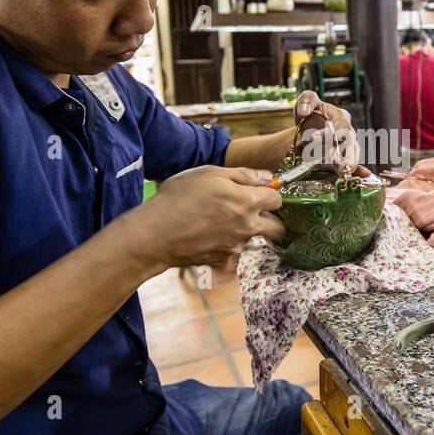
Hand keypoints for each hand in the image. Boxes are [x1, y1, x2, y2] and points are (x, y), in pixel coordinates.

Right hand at [126, 165, 284, 268]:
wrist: (156, 234)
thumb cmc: (180, 198)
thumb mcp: (210, 174)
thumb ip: (244, 175)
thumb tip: (268, 177)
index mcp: (248, 202)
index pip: (277, 200)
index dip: (269, 193)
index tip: (258, 191)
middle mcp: (248, 227)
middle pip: (276, 227)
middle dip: (268, 218)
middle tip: (248, 210)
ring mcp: (236, 246)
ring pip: (252, 238)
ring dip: (243, 230)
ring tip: (217, 220)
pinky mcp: (222, 260)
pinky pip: (232, 249)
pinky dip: (225, 242)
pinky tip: (206, 234)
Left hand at [293, 91, 367, 175]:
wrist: (308, 128)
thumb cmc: (310, 112)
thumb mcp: (306, 101)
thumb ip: (306, 101)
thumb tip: (304, 111)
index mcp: (341, 117)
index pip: (339, 125)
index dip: (328, 132)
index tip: (313, 137)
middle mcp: (348, 132)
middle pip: (349, 142)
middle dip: (341, 151)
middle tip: (331, 158)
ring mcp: (348, 146)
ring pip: (352, 154)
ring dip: (347, 163)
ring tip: (342, 171)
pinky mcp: (344, 158)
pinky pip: (353, 164)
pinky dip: (358, 171)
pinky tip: (362, 175)